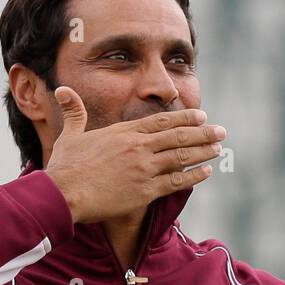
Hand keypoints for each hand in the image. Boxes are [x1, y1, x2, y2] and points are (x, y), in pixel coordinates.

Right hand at [43, 86, 225, 223]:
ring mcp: (143, 168)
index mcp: (124, 132)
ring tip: (218, 148)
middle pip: (178, 136)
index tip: (201, 116)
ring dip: (203, 152)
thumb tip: (63, 91)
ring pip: (181, 157)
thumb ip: (74, 113)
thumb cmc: (65, 166)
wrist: (64, 193)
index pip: (162, 121)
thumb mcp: (69, 135)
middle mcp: (138, 147)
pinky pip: (176, 182)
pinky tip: (206, 171)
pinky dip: (194, 176)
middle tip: (221, 131)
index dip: (185, 118)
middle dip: (203, 133)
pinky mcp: (145, 191)